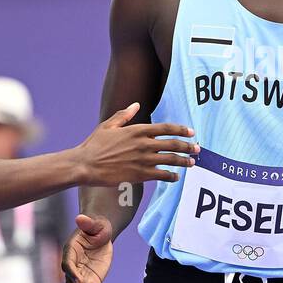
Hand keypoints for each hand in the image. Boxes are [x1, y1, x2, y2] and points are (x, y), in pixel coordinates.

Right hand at [62, 214, 113, 282]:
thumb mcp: (95, 224)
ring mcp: (81, 275)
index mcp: (70, 252)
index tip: (81, 281)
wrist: (103, 234)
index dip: (72, 274)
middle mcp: (73, 266)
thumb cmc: (97, 227)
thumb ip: (88, 223)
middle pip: (71, 282)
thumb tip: (80, 217)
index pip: (68, 265)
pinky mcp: (90, 281)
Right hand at [75, 102, 197, 186]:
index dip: (181, 130)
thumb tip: (136, 104)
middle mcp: (143, 144)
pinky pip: (160, 175)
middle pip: (172, 144)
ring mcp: (142, 160)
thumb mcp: (108, 125)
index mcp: (137, 130)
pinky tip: (176, 177)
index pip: (166, 128)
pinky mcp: (138, 175)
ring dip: (183, 161)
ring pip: (170, 160)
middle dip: (187, 146)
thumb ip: (124, 115)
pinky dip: (170, 176)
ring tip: (192, 163)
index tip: (191, 132)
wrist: (85, 165)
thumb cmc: (94, 145)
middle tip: (197, 148)